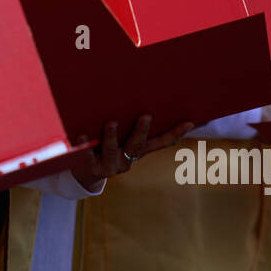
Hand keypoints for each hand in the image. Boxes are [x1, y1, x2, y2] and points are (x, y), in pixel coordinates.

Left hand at [70, 115, 193, 191]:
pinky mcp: (90, 166)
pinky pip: (86, 154)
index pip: (161, 142)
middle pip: (137, 145)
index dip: (176, 133)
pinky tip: (80, 133)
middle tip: (146, 116)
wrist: (86, 173)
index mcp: (138, 151)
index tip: (190, 121)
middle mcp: (127, 159)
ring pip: (112, 150)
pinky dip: (83, 143)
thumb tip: (146, 97)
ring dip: (112, 136)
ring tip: (111, 123)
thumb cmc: (107, 146)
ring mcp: (109, 164)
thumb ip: (132, 124)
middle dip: (141, 131)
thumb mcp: (123, 138)